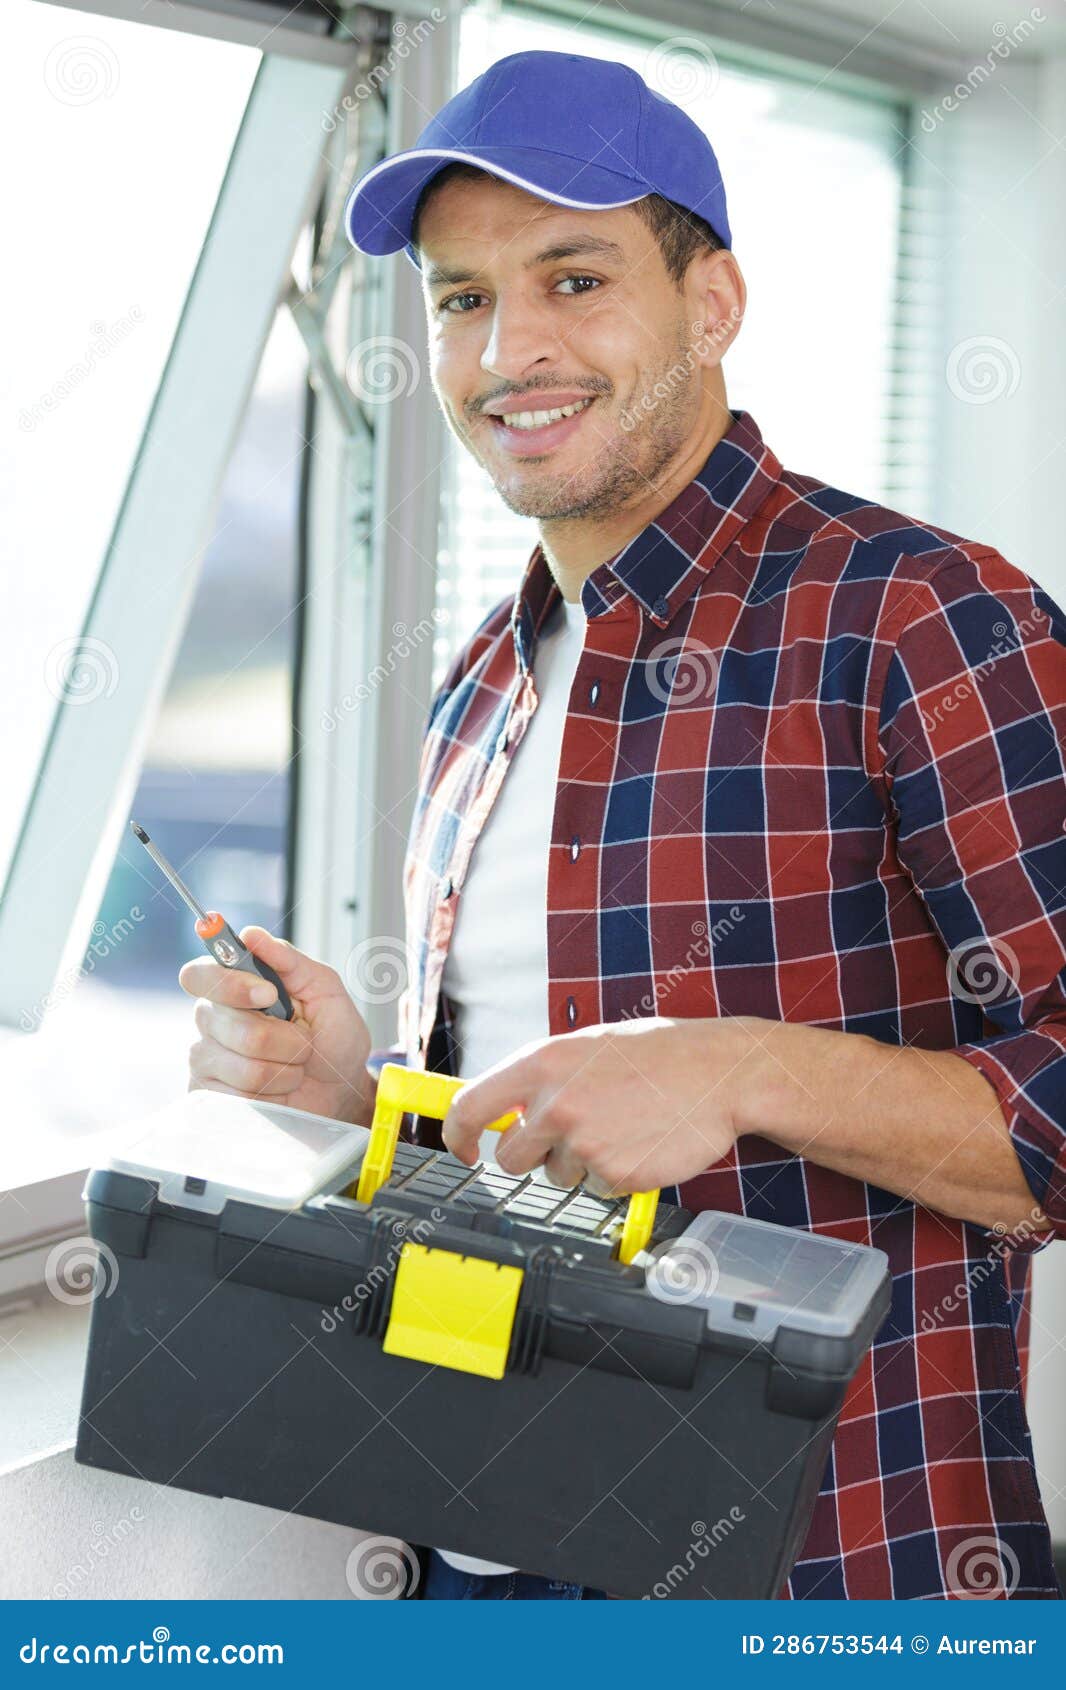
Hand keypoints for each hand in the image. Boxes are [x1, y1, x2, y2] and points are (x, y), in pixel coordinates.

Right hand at [179, 925, 374, 1124]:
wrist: (341, 1089)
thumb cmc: (333, 1036)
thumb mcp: (324, 989)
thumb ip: (289, 960)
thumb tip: (251, 934)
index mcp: (232, 987)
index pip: (199, 976)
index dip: (231, 985)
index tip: (269, 993)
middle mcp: (211, 1020)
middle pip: (230, 1025)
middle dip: (284, 1038)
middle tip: (304, 1041)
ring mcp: (207, 1061)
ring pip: (243, 1065)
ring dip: (286, 1068)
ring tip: (294, 1066)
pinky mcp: (210, 1098)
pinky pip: (240, 1097)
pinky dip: (276, 1093)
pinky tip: (279, 1090)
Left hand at [440, 1017, 757, 1193]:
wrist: (719, 1073)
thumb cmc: (658, 1055)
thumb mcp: (587, 1048)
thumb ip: (542, 1078)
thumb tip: (505, 1110)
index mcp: (542, 1063)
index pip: (469, 1107)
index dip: (459, 1136)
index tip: (465, 1149)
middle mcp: (555, 1103)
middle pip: (511, 1158)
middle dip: (534, 1155)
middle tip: (573, 1134)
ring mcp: (584, 1142)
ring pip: (558, 1175)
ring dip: (582, 1162)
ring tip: (621, 1126)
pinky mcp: (614, 1174)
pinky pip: (598, 1188)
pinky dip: (616, 1173)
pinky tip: (640, 1142)